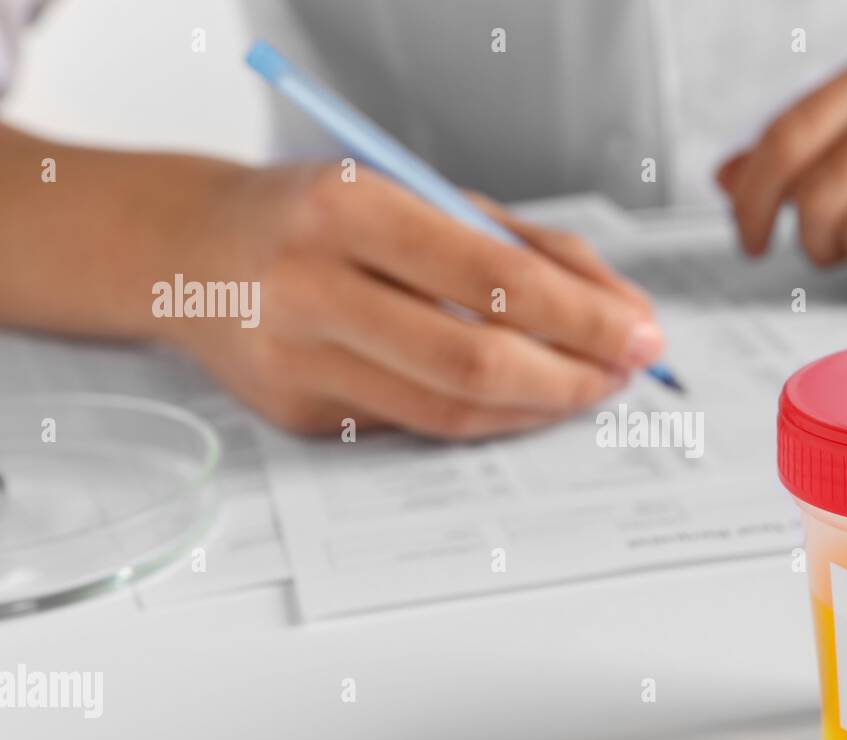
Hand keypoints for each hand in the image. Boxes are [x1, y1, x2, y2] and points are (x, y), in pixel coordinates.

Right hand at [161, 164, 659, 437]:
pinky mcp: (299, 417)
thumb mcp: (422, 195)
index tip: (641, 335)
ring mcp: (297, 363)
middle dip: (570, 379)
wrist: (195, 252)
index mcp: (348, 209)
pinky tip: (516, 397)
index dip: (583, 318)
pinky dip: (483, 417)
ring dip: (537, 410)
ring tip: (584, 387)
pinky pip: (418, 428)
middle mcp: (311, 288)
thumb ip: (527, 247)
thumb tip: (623, 313)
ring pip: (450, 415)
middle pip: (474, 365)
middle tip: (622, 376)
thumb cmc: (325, 213)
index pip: (494, 279)